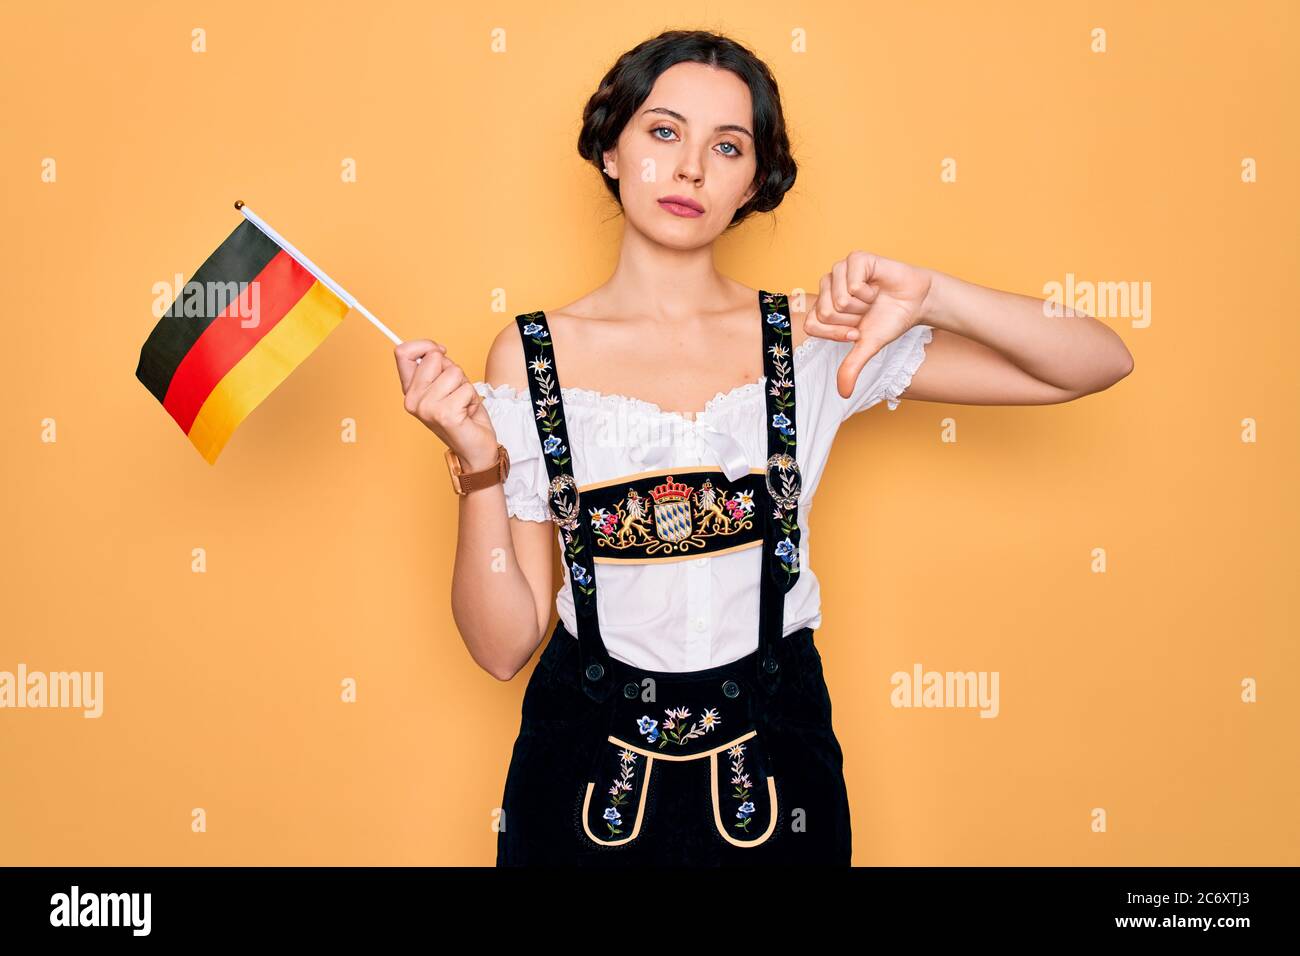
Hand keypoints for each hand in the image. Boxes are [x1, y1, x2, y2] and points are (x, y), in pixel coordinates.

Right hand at [394, 339, 499, 469]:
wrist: (475, 450)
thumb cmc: (464, 416)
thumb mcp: (446, 385)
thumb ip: (437, 367)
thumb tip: (436, 349)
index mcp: (410, 391)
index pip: (403, 353)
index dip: (425, 345)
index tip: (441, 351)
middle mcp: (412, 400)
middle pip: (435, 358)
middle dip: (454, 371)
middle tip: (456, 393)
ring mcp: (426, 408)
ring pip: (454, 372)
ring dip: (466, 387)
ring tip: (463, 405)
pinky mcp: (444, 415)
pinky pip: (466, 389)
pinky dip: (473, 399)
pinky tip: (467, 414)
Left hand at [804, 251, 933, 399]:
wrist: (916, 302)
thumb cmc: (889, 320)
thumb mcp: (868, 347)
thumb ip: (852, 366)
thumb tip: (843, 393)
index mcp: (824, 306)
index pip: (812, 324)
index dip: (836, 333)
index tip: (856, 331)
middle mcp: (828, 286)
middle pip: (825, 312)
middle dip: (852, 319)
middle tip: (867, 312)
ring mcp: (840, 270)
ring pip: (838, 298)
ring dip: (862, 305)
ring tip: (872, 299)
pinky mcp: (856, 259)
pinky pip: (853, 282)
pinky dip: (868, 291)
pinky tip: (877, 287)